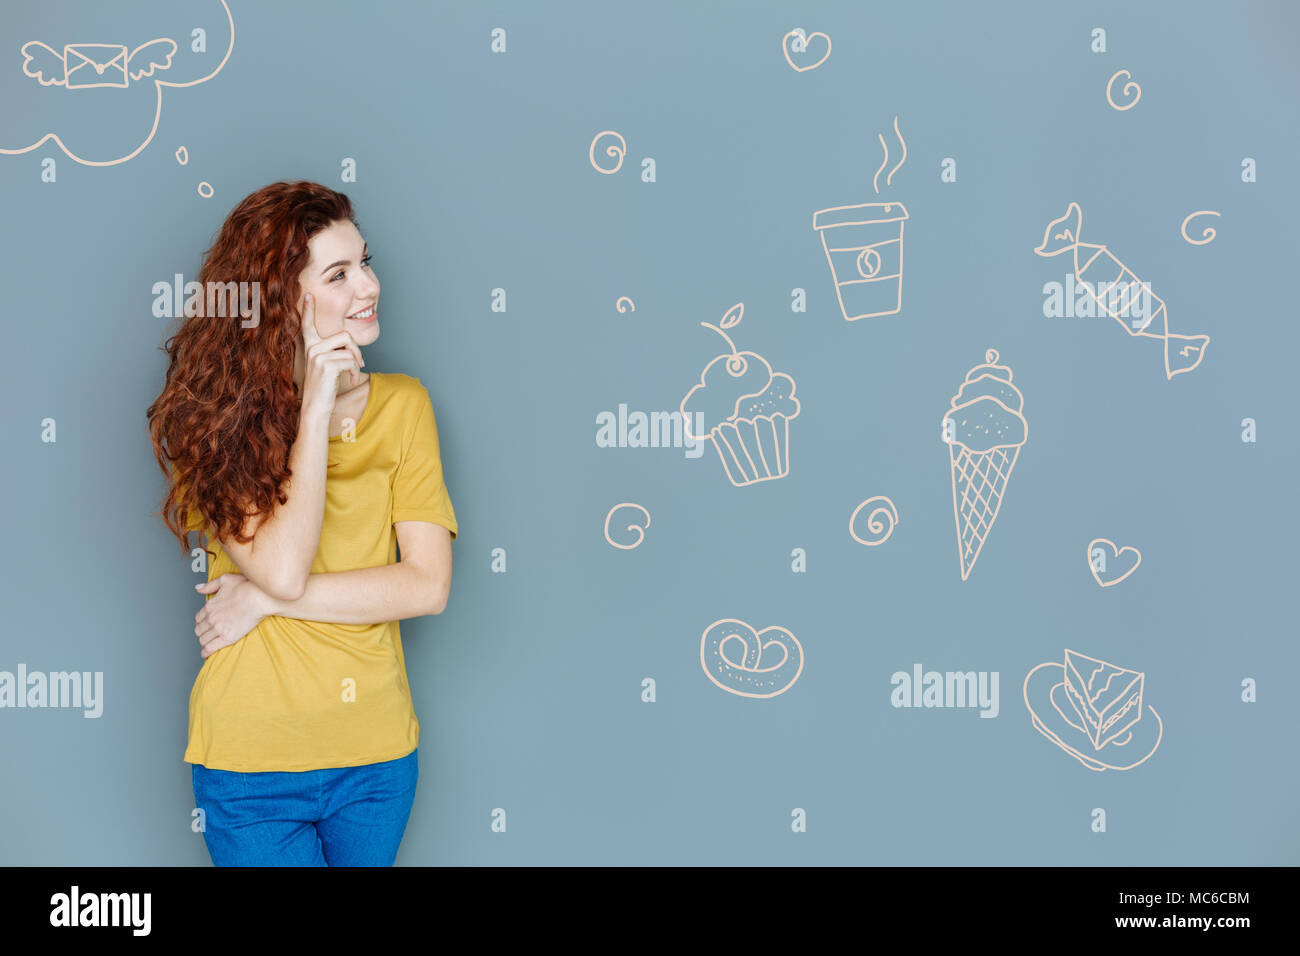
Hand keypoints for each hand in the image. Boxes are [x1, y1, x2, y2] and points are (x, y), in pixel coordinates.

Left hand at [194, 573, 272, 658]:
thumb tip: (198, 588)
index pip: (198, 619)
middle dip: (203, 632)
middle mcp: (211, 618)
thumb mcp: (225, 579)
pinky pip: (210, 648)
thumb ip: (210, 585)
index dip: (202, 622)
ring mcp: (218, 629)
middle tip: (209, 634)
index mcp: (210, 606)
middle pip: (199, 630)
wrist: (259, 597)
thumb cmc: (246, 587)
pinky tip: (206, 653)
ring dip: (204, 641)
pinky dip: (206, 652)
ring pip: (203, 640)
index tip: (206, 624)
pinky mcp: (227, 637)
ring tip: (209, 643)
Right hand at [298, 291, 363, 417]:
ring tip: (352, 375)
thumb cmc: (324, 388)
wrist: (315, 408)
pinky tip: (349, 381)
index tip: (308, 295)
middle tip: (359, 364)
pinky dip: (355, 371)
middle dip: (356, 349)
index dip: (308, 310)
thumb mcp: (325, 367)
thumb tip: (352, 349)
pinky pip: (351, 361)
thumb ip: (333, 353)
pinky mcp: (326, 364)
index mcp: (310, 347)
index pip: (307, 325)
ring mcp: (317, 355)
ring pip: (349, 349)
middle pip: (344, 335)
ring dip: (356, 363)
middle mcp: (311, 348)